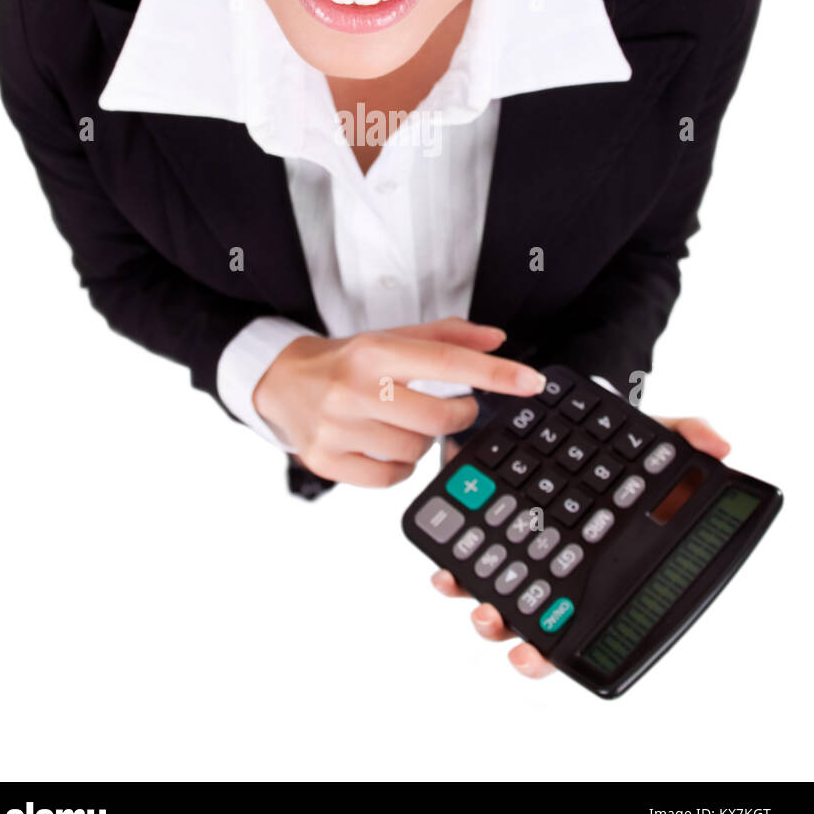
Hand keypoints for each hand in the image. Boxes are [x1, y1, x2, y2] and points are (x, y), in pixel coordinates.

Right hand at [251, 316, 546, 487]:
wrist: (283, 382)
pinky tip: (388, 446)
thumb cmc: (347, 360)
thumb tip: (497, 340)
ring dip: (425, 440)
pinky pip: (391, 477)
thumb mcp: (391, 337)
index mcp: (374, 351)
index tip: (531, 382)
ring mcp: (338, 429)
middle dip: (460, 415)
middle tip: (455, 408)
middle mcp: (354, 389)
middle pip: (439, 417)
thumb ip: (446, 337)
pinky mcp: (327, 462)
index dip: (496, 374)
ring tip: (406, 422)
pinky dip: (401, 465)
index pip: (448, 362)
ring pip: (416, 450)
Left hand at [432, 412, 731, 679]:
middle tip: (504, 634)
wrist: (558, 411)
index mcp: (591, 571)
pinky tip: (443, 565)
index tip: (533, 655)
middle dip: (510, 638)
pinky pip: (463, 560)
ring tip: (472, 598)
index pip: (572, 629)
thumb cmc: (609, 445)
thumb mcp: (649, 438)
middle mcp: (549, 575)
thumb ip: (683, 437)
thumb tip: (717, 447)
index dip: (548, 653)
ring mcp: (512, 556)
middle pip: (525, 628)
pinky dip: (451, 568)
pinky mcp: (480, 527)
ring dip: (478, 610)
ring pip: (491, 601)